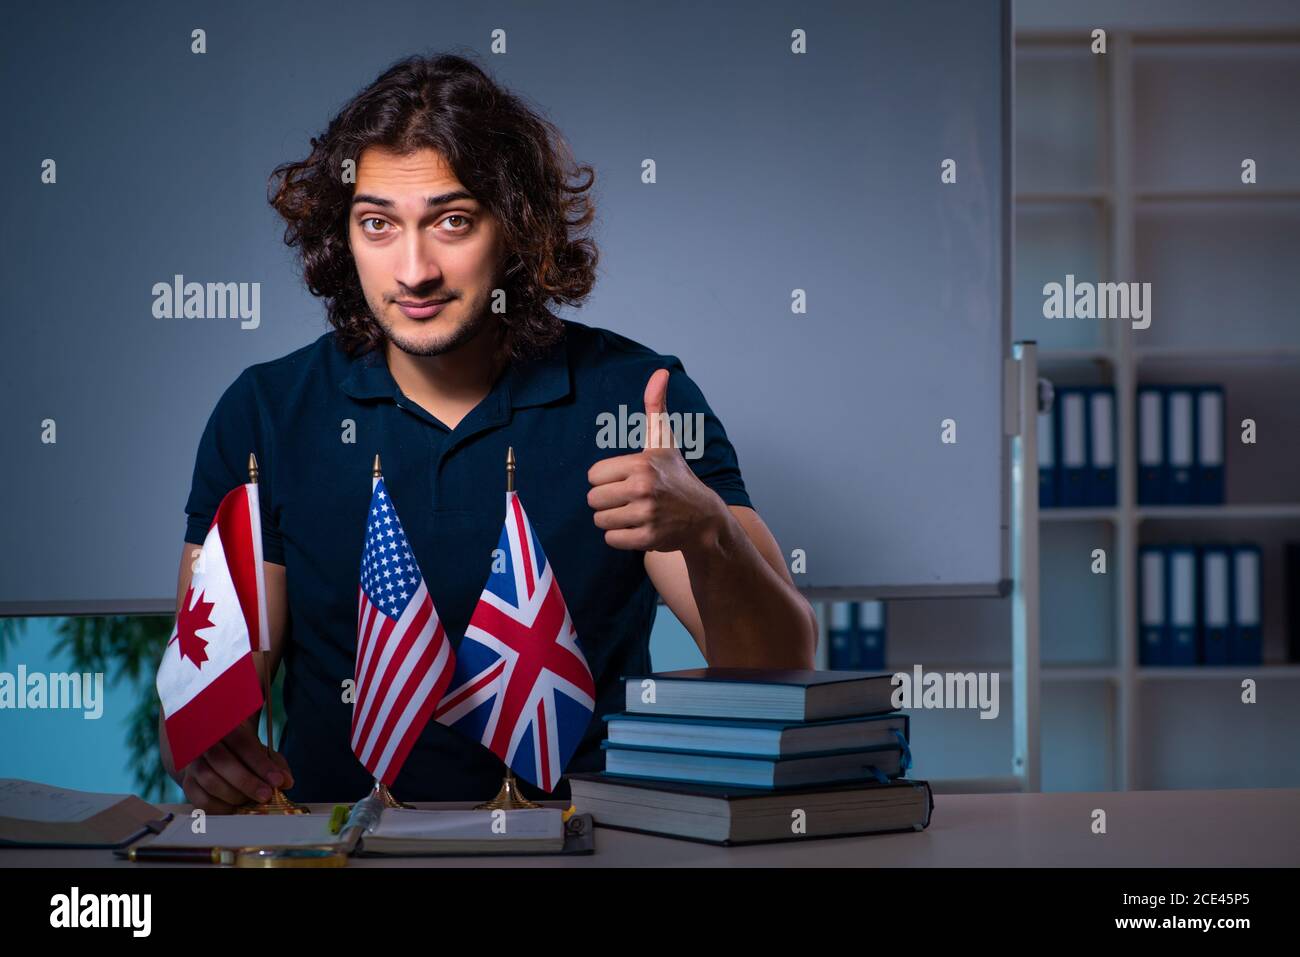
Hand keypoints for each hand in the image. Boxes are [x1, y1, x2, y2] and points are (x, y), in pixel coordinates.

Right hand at [179, 717, 294, 813]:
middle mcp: (206, 743)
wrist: (212, 752)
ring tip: (252, 802)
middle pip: (223, 762)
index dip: (261, 764)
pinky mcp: (188, 784)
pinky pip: (201, 800)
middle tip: (266, 796)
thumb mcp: (260, 751)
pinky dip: (221, 808)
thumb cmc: (243, 753)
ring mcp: (193, 764)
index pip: (243, 744)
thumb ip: (275, 764)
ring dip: (235, 796)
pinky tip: (236, 809)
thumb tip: (287, 782)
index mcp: (226, 729)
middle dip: (247, 782)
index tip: (279, 781)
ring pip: (210, 781)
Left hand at [586, 369, 725, 552]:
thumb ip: (656, 406)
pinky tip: (638, 528)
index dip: (606, 479)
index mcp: (641, 464)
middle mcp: (643, 489)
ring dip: (612, 520)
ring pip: (600, 521)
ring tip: (633, 513)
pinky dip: (621, 537)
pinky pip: (611, 540)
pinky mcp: (648, 539)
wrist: (703, 517)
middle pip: (593, 499)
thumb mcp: (664, 440)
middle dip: (607, 501)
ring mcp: (646, 515)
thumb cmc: (677, 475)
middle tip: (628, 499)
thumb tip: (660, 372)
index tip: (626, 479)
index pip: (593, 475)